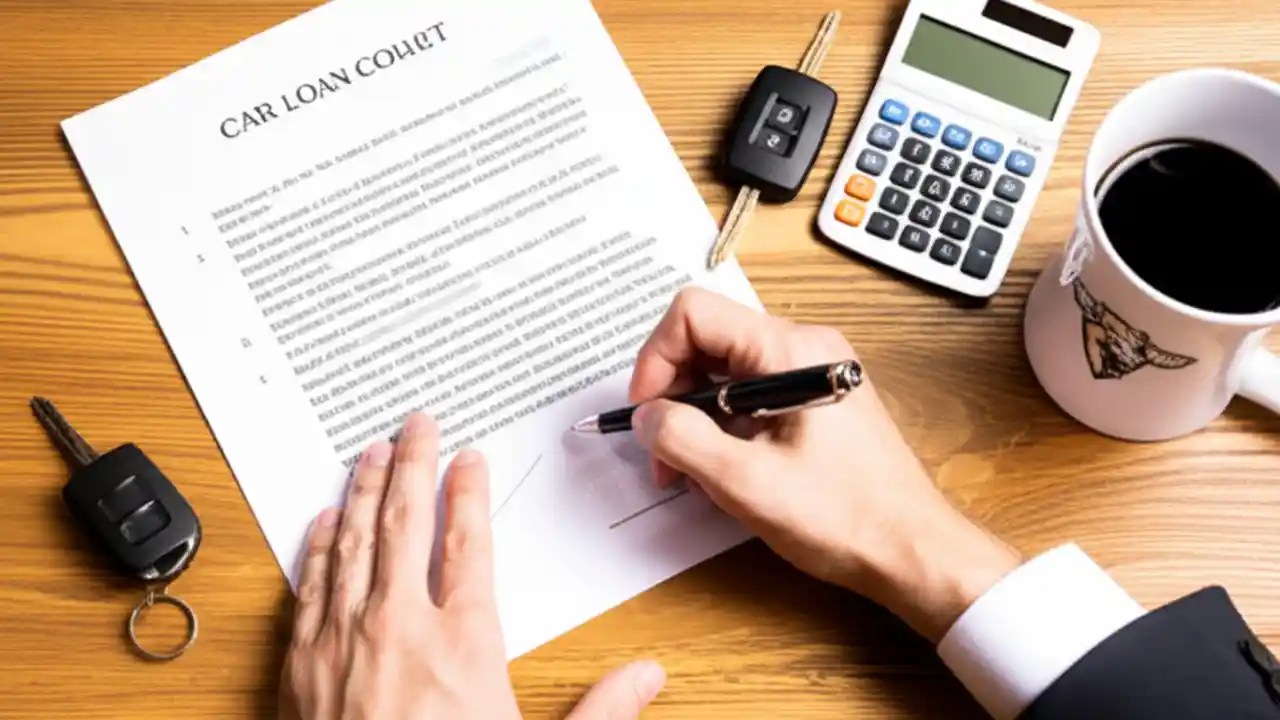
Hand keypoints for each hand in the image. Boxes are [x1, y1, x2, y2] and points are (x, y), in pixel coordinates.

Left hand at [280, 413, 666, 719]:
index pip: (469, 544)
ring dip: (364, 491)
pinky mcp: (302, 666)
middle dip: (414, 465)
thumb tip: (648, 677)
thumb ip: (599, 711)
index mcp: (464, 643)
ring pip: (354, 544)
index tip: (470, 458)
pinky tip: (324, 520)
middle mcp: (401, 628)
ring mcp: (344, 643)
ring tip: (373, 452)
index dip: (469, 493)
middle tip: (416, 423)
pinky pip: (311, 587)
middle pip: (406, 524)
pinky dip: (319, 547)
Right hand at [629, 289, 1020, 641]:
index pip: (694, 314)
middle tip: (661, 453)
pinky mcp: (816, 401)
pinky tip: (722, 473)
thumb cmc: (847, 517)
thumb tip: (646, 417)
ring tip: (690, 473)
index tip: (646, 412)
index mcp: (790, 351)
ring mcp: (813, 373)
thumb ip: (683, 439)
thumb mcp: (745, 482)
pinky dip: (724, 428)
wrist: (912, 551)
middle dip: (671, 395)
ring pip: (726, 372)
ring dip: (695, 418)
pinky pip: (751, 396)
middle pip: (708, 341)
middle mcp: (804, 348)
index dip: (656, 359)